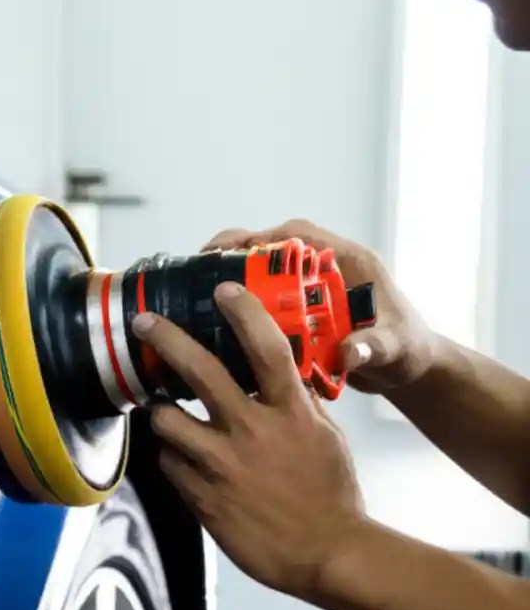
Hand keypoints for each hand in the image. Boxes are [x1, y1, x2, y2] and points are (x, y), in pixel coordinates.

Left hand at [132, 283, 369, 598]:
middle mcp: (252, 432)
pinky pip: (169, 462)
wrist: (327, 554)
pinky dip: (172, 456)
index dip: (243, 314)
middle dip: (166, 339)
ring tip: (165, 413)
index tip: (223, 290)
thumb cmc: (330, 493)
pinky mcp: (202, 495)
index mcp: (290, 413)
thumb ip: (295, 403)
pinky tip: (184, 459)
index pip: (266, 349)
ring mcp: (223, 465)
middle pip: (200, 371)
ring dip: (162, 414)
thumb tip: (276, 373)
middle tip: (145, 322)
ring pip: (166, 420)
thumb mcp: (323, 436)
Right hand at [203, 219, 436, 393]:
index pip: (301, 236)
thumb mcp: (395, 349)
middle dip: (236, 253)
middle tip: (200, 268)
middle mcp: (326, 270)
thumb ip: (374, 347)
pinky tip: (218, 320)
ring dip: (235, 277)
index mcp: (350, 262)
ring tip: (198, 291)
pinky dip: (243, 304)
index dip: (263, 238)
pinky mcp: (303, 312)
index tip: (229, 248)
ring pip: (266, 273)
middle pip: (274, 250)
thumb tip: (350, 351)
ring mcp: (312, 291)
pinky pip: (267, 299)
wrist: (410, 373)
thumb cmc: (410, 352)